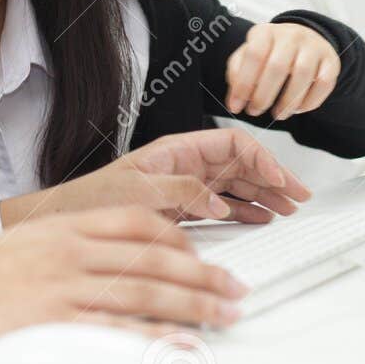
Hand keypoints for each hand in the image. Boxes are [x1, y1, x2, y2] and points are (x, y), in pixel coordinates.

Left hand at [0, 126, 309, 226]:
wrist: (66, 220)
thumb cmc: (94, 199)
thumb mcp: (138, 191)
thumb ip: (182, 190)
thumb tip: (218, 201)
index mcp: (177, 150)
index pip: (232, 144)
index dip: (262, 159)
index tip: (281, 179)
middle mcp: (184, 165)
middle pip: (240, 164)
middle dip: (272, 177)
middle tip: (298, 196)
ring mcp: (183, 187)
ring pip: (234, 186)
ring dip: (263, 196)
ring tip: (286, 210)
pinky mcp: (179, 209)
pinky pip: (221, 205)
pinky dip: (243, 212)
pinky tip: (258, 219)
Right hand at [0, 207, 247, 351]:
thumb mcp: (32, 239)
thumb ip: (75, 243)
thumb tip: (119, 258)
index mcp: (69, 226)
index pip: (139, 222)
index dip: (180, 238)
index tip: (204, 255)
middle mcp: (73, 251)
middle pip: (155, 258)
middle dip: (203, 274)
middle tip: (234, 288)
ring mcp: (65, 286)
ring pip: (145, 291)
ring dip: (194, 304)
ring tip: (224, 314)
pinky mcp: (55, 320)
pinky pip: (116, 328)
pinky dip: (154, 336)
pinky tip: (180, 342)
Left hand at [225, 22, 339, 119]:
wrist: (302, 40)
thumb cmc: (269, 53)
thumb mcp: (248, 56)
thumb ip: (236, 73)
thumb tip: (234, 100)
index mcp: (265, 32)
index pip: (253, 55)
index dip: (243, 84)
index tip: (236, 106)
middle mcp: (291, 35)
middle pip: (277, 67)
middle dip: (263, 96)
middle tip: (255, 112)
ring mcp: (313, 46)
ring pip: (302, 75)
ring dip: (287, 102)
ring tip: (277, 115)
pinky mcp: (330, 60)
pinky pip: (323, 83)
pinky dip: (309, 102)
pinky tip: (297, 110)